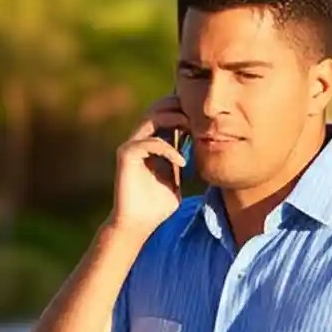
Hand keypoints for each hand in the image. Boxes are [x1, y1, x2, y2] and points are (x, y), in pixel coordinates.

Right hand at [107, 95, 190, 236]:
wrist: (138, 224)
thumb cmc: (157, 207)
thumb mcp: (176, 180)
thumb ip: (181, 163)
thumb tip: (201, 151)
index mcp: (152, 145)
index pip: (167, 117)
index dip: (184, 111)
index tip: (205, 117)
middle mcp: (140, 142)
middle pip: (157, 109)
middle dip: (178, 106)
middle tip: (199, 113)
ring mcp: (131, 147)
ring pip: (151, 118)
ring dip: (173, 119)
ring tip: (192, 128)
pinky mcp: (126, 155)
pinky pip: (150, 142)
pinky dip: (168, 149)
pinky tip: (182, 161)